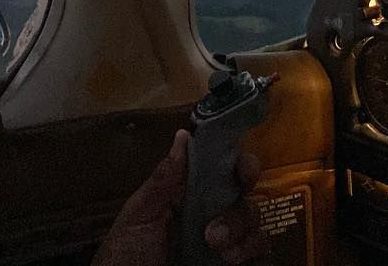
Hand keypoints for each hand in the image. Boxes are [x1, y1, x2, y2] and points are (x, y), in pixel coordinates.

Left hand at [92, 129, 269, 265]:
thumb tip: (183, 134)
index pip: (222, 168)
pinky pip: (261, 254)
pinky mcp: (236, 265)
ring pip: (255, 222)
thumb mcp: (139, 215)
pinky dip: (253, 252)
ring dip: (242, 228)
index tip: (240, 166)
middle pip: (245, 192)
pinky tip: (231, 260)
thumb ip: (164, 179)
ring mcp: (226, 243)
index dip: (237, 161)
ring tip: (216, 246)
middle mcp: (212, 214)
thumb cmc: (126, 254)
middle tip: (235, 200)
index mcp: (189, 194)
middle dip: (244, 196)